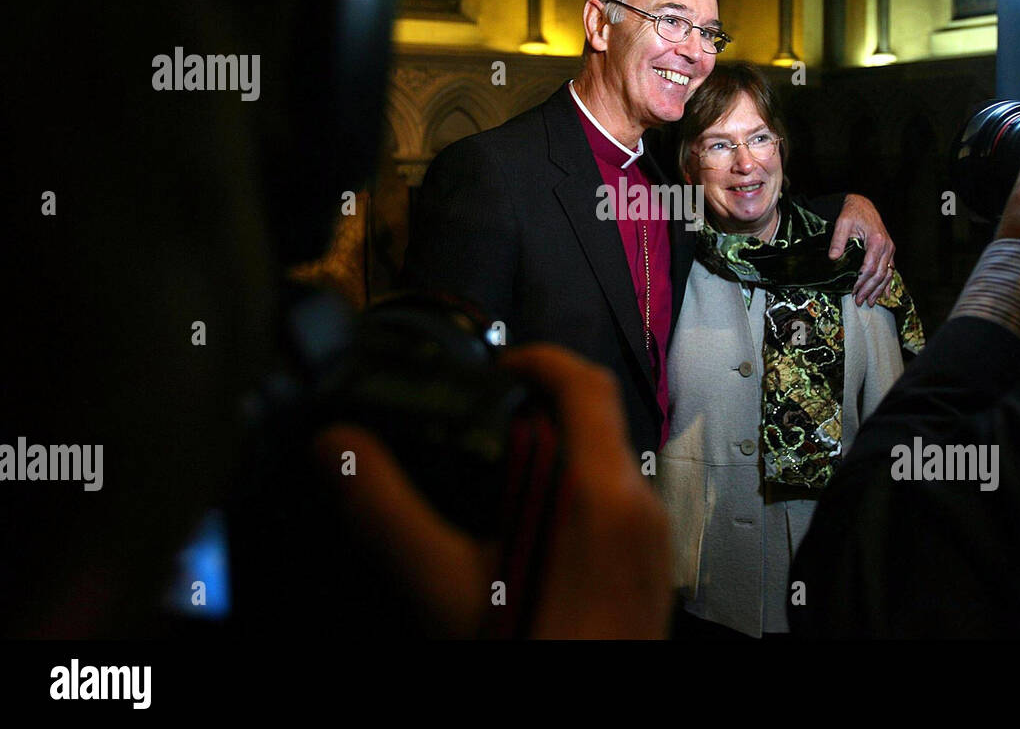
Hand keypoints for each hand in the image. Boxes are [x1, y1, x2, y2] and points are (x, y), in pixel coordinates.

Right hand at [314, 344, 671, 638]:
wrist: (590, 717)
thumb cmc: (534, 653)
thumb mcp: (447, 590)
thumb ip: (388, 513)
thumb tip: (337, 447)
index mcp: (602, 493)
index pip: (582, 383)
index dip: (537, 357)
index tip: (494, 363)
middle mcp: (641, 505)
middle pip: (595, 417)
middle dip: (536, 408)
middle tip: (478, 420)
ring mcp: (652, 538)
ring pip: (606, 459)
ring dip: (553, 451)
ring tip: (491, 476)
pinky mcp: (650, 566)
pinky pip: (616, 500)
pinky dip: (573, 490)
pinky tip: (524, 529)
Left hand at [829, 193, 895, 305]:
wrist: (863, 204)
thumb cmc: (852, 213)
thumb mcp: (842, 223)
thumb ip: (838, 240)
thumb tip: (833, 258)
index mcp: (876, 240)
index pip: (870, 267)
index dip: (861, 281)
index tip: (852, 291)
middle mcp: (887, 246)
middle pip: (880, 274)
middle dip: (869, 290)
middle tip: (859, 301)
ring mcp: (890, 249)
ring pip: (887, 274)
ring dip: (879, 290)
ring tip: (870, 303)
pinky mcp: (889, 250)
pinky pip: (891, 269)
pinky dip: (887, 283)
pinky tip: (884, 295)